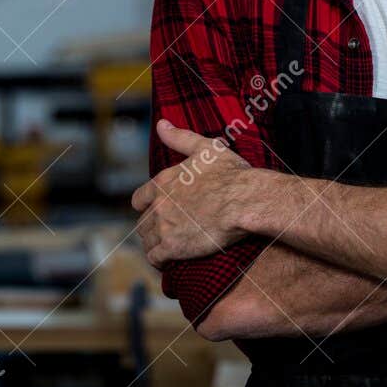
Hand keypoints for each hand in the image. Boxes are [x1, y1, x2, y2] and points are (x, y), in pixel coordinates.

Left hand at [131, 120, 259, 266]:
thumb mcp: (205, 149)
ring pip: (147, 240)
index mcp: (163, 182)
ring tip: (165, 249)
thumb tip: (161, 124)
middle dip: (151, 227)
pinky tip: (167, 262)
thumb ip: (180, 138)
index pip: (140, 199)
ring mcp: (164, 226)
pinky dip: (158, 261)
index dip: (146, 206)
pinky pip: (155, 258)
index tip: (154, 211)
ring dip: (153, 244)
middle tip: (163, 233)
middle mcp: (159, 204)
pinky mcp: (173, 247)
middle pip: (143, 221)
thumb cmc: (231, 174)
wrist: (246, 201)